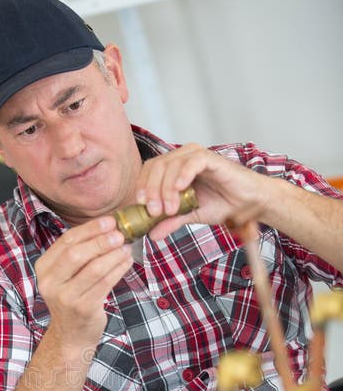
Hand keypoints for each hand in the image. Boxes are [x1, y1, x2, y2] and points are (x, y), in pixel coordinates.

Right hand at [36, 216, 132, 350]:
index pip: (66, 241)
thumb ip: (79, 253)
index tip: (109, 220)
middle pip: (76, 253)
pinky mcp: (83, 308)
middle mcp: (50, 283)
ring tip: (127, 246)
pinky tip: (127, 261)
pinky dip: (118, 269)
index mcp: (44, 268)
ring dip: (113, 255)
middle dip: (101, 240)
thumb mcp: (66, 275)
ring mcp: (65, 297)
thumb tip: (108, 226)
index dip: (90, 229)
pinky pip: (105, 283)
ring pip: (94, 268)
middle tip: (120, 233)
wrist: (71, 335)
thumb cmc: (73, 298)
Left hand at [136, 144, 272, 240]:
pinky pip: (193, 162)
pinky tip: (181, 189)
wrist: (249, 204)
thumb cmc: (222, 205)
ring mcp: (197, 156)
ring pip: (171, 164)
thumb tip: (151, 235)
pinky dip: (183, 174)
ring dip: (166, 188)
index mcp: (175, 167)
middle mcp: (184, 157)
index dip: (141, 186)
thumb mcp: (190, 216)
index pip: (149, 170)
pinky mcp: (212, 159)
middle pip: (157, 166)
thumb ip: (171, 221)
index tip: (140, 207)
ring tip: (169, 209)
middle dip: (151, 190)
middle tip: (154, 212)